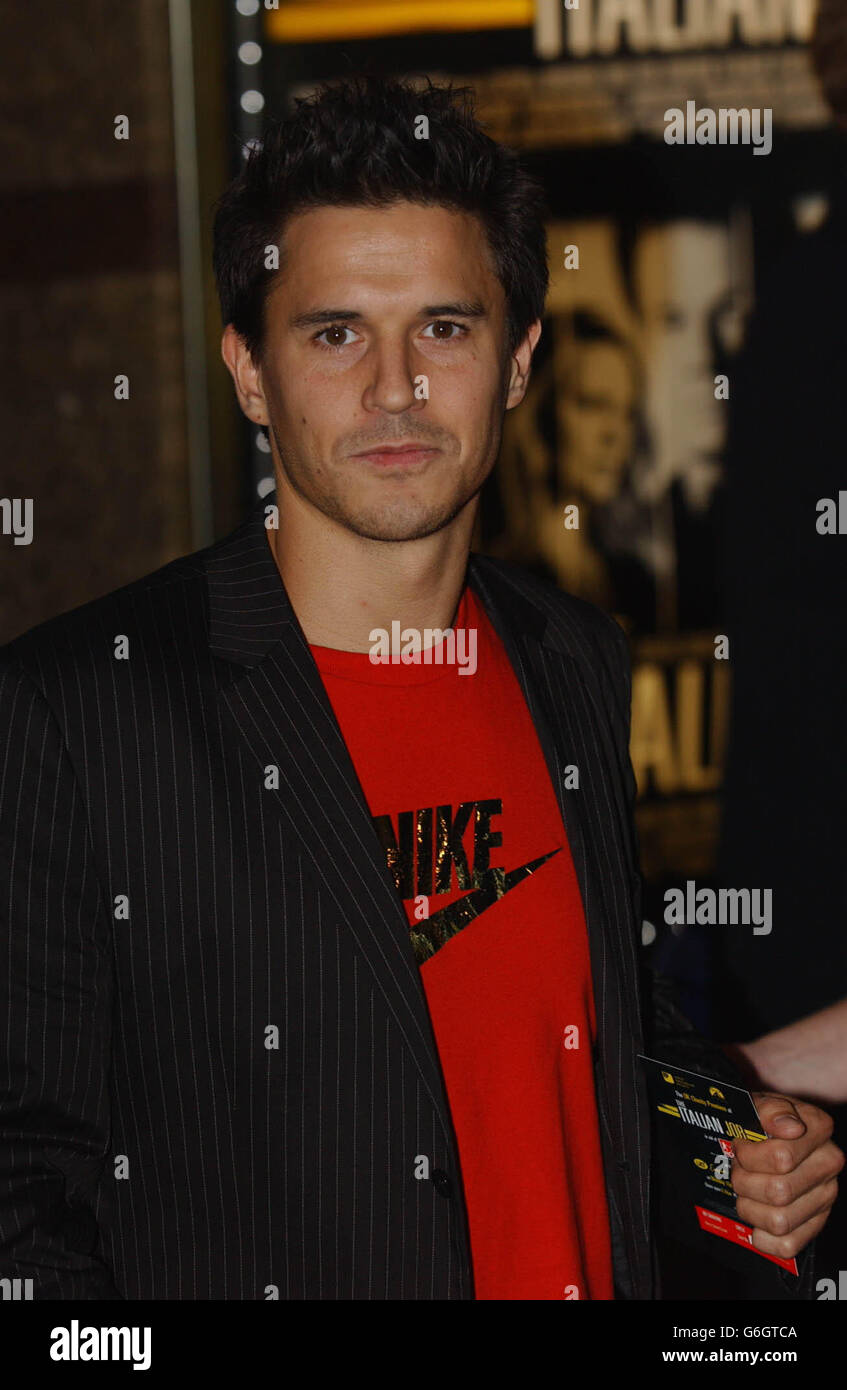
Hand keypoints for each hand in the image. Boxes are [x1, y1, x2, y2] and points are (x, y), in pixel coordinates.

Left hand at [731, 1092, 844, 1259]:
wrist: (762, 1137)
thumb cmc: (760, 1121)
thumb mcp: (759, 1104)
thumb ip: (771, 1109)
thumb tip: (790, 1127)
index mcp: (819, 1130)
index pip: (781, 1158)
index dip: (749, 1155)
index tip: (741, 1145)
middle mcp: (828, 1164)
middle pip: (778, 1192)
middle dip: (745, 1180)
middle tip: (738, 1169)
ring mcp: (824, 1197)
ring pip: (779, 1221)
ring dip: (749, 1207)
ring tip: (746, 1189)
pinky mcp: (814, 1224)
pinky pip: (787, 1246)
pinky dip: (762, 1236)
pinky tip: (755, 1216)